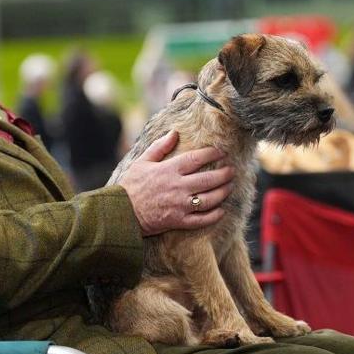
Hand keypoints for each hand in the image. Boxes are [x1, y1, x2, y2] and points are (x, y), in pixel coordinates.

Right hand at [118, 131, 233, 236]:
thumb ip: (160, 146)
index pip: (197, 159)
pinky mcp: (179, 221)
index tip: (221, 152)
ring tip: (229, 187)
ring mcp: (180, 205)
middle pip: (208, 179)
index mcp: (169, 170)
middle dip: (224, 174)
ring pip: (209, 199)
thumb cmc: (130, 185)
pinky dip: (214, 215)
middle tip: (232, 170)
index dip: (212, 154)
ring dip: (223, 192)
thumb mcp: (142, 161)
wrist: (121, 212)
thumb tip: (174, 132)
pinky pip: (202, 220)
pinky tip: (221, 211)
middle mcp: (178, 187)